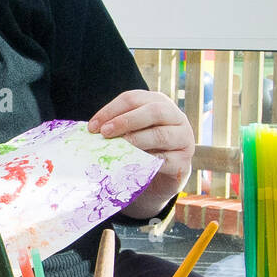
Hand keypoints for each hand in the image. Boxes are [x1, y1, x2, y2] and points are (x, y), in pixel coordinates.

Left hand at [88, 89, 193, 218]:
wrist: (161, 177)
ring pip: (161, 134)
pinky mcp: (184, 162)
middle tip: (105, 132)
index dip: (111, 110)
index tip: (93, 127)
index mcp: (158, 103)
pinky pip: (166, 160)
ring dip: (136, 140)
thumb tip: (92, 129)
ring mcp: (184, 139)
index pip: (134, 98)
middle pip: (154, 111)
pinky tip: (134, 164)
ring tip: (119, 147)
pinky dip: (148, 161)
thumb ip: (116, 127)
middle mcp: (175, 117)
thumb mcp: (130, 133)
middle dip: (126, 120)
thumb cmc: (141, 149)